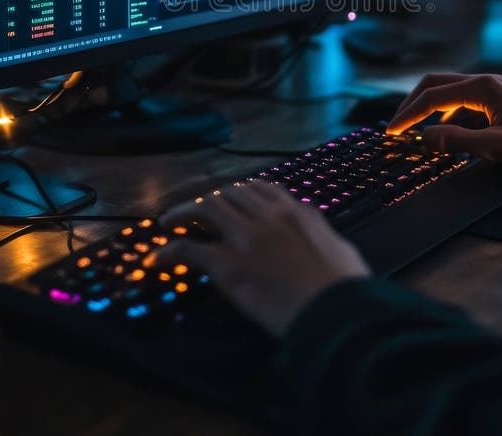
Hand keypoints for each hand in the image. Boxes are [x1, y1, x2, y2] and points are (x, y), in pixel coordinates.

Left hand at [145, 181, 369, 335]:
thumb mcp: (341, 248)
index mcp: (298, 212)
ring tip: (170, 221)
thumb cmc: (346, 288)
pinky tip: (155, 260)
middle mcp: (270, 216)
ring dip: (184, 212)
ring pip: (207, 207)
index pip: (263, 188)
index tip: (231, 198)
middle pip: (231, 192)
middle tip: (197, 210)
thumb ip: (322, 234)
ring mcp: (247, 237)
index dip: (242, 191)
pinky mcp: (229, 265)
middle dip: (210, 198)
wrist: (336, 312)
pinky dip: (169, 252)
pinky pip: (189, 250)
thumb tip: (318, 234)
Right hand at [386, 72, 501, 171]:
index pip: (432, 96)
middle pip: (436, 85)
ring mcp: (493, 89)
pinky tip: (450, 138)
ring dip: (432, 113)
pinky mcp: (500, 100)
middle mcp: (485, 82)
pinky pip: (466, 105)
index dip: (408, 115)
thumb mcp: (498, 147)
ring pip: (450, 95)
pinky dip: (451, 118)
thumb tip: (424, 138)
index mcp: (482, 88)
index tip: (391, 132)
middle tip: (397, 127)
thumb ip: (458, 141)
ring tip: (419, 136)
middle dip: (413, 105)